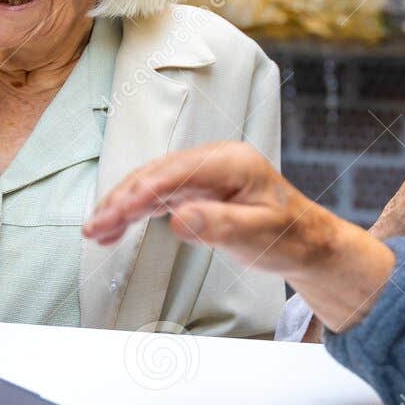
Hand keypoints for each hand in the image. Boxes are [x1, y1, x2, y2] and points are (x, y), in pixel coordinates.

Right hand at [82, 142, 395, 331]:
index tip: (118, 213)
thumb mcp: (259, 234)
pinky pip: (158, 196)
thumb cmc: (290, 236)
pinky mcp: (197, 190)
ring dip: (121, 205)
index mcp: (231, 163)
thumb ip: (220, 226)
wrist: (308, 242)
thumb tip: (179, 219)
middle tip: (96, 227)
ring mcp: (203, 174)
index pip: (176, 171)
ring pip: (152, 183)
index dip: (142, 191)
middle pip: (156, 173)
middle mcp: (214, 161)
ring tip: (95, 232)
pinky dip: (134, 211)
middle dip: (122, 199)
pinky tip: (114, 227)